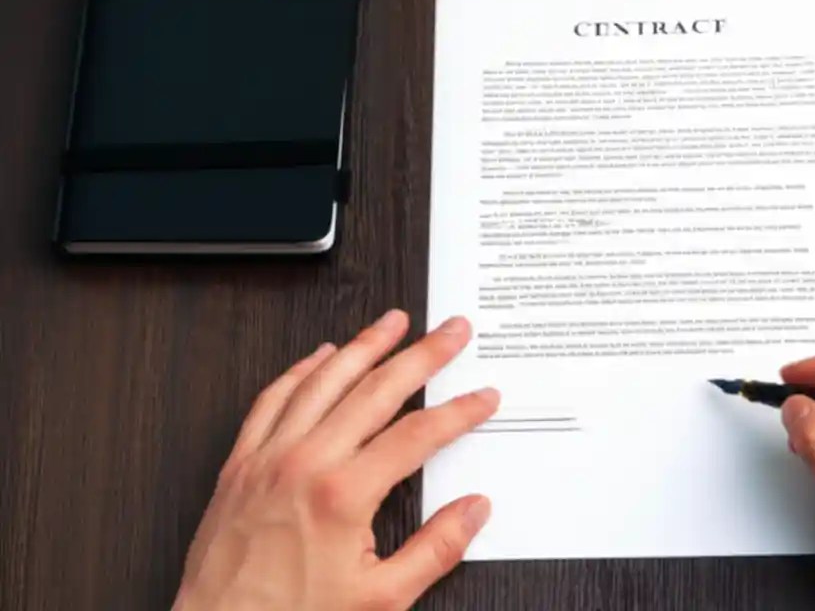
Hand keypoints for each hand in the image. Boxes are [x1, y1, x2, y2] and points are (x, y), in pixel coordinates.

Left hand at [173, 311, 497, 610]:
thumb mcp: (381, 599)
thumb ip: (435, 549)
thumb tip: (473, 511)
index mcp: (344, 495)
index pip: (418, 435)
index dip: (459, 412)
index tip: (483, 398)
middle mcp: (305, 464)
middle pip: (376, 391)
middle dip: (422, 355)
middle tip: (450, 331)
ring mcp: (268, 458)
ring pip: (323, 381)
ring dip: (363, 346)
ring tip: (392, 322)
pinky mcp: (240, 465)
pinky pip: (272, 399)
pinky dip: (300, 370)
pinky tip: (319, 357)